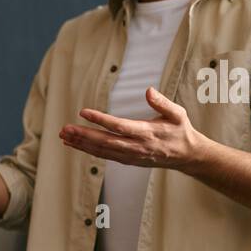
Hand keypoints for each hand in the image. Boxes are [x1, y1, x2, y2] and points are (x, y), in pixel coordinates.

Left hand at [59, 86, 209, 171]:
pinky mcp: (127, 160)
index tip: (84, 112)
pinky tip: (75, 144)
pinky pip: (104, 155)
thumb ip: (162, 103)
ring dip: (82, 143)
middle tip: (65, 128)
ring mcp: (130, 156)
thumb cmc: (180, 131)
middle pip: (105, 141)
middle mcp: (137, 147)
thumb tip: (148, 90)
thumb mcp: (177, 114)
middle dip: (83, 135)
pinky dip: (88, 150)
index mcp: (148, 133)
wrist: (186, 156)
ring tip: (64, 136)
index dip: (101, 120)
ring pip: (102, 151)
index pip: (120, 126)